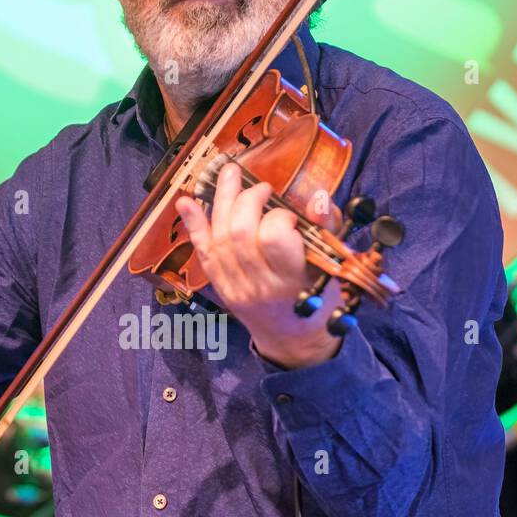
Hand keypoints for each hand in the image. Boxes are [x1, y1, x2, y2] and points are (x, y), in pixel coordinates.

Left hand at [175, 161, 344, 368]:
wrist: (295, 339)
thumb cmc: (319, 298)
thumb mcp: (331, 266)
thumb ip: (327, 228)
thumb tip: (319, 196)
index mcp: (292, 280)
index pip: (274, 238)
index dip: (279, 216)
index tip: (289, 216)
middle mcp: (260, 285)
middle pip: (240, 232)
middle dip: (248, 200)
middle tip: (262, 190)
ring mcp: (236, 287)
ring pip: (220, 237)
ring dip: (222, 200)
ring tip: (230, 176)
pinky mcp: (221, 287)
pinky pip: (203, 252)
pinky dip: (194, 224)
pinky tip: (185, 202)